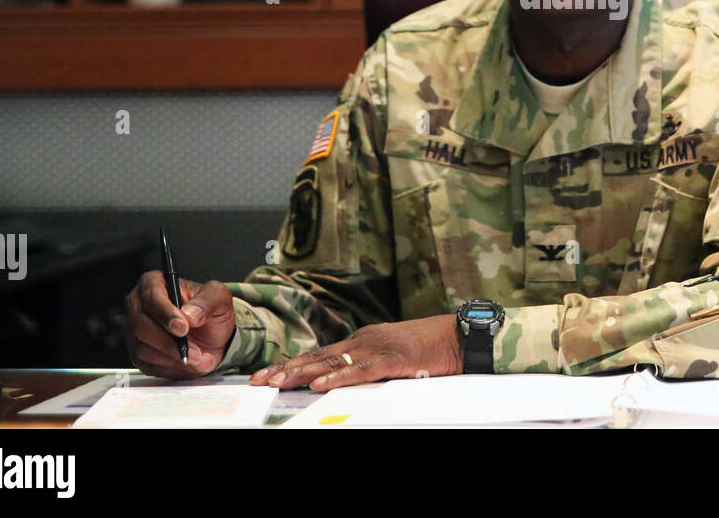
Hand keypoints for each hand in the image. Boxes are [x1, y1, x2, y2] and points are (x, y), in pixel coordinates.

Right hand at [124, 271, 235, 377]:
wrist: (211, 335)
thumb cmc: (209, 310)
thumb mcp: (218, 297)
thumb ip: (207, 301)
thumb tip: (190, 313)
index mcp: (154, 283)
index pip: (151, 297)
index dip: (166, 314)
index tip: (182, 328)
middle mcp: (139, 306)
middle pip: (141, 326)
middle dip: (170, 342)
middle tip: (195, 350)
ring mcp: (135, 331)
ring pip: (144, 348)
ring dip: (174, 357)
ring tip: (199, 357)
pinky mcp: (139, 354)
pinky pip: (148, 365)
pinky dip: (171, 367)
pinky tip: (188, 363)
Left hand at [248, 314, 461, 391]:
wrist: (460, 335)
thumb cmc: (431, 348)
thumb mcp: (393, 356)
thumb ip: (369, 365)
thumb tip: (343, 380)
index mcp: (363, 340)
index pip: (321, 353)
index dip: (292, 364)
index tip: (267, 375)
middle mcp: (364, 340)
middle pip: (318, 355)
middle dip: (286, 368)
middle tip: (258, 380)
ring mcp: (377, 347)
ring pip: (332, 361)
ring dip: (302, 372)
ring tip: (277, 382)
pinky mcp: (392, 359)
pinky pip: (360, 370)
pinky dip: (338, 376)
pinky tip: (320, 383)